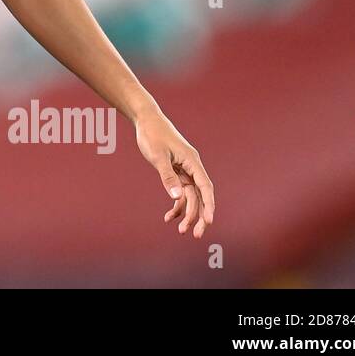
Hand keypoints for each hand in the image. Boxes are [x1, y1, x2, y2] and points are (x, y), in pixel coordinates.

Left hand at [135, 110, 214, 238]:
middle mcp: (192, 167)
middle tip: (194, 234)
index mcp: (192, 161)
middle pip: (200, 196)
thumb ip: (167, 177)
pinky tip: (168, 217)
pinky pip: (180, 191)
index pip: (205, 187)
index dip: (208, 206)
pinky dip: (176, 204)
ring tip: (180, 230)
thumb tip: (176, 197)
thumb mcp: (158, 156)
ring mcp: (185, 170)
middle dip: (198, 216)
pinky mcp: (176, 172)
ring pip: (190, 196)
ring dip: (186, 213)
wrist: (146, 120)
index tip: (208, 222)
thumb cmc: (152, 135)